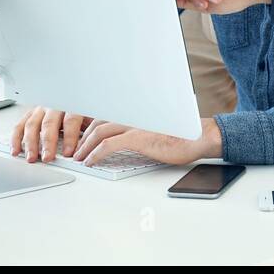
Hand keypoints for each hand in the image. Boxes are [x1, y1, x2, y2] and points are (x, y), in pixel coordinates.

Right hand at [10, 106, 94, 162]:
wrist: (73, 94)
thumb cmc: (82, 110)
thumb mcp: (91, 116)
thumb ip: (92, 127)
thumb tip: (96, 142)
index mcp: (71, 105)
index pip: (70, 120)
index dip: (70, 137)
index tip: (69, 153)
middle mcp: (54, 106)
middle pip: (49, 123)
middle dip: (48, 142)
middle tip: (48, 157)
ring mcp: (40, 110)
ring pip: (32, 125)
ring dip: (30, 143)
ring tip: (31, 158)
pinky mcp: (30, 115)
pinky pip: (20, 125)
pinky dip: (16, 139)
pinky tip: (16, 151)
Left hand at [72, 117, 222, 166]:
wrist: (197, 137)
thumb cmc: (180, 135)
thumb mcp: (154, 129)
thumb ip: (137, 128)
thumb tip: (122, 138)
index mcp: (135, 111)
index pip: (105, 114)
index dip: (90, 126)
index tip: (81, 138)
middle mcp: (132, 114)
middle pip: (97, 121)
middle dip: (82, 136)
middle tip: (76, 150)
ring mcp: (134, 124)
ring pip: (98, 132)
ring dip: (85, 146)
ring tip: (79, 158)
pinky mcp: (137, 137)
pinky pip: (108, 145)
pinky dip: (95, 153)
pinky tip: (90, 162)